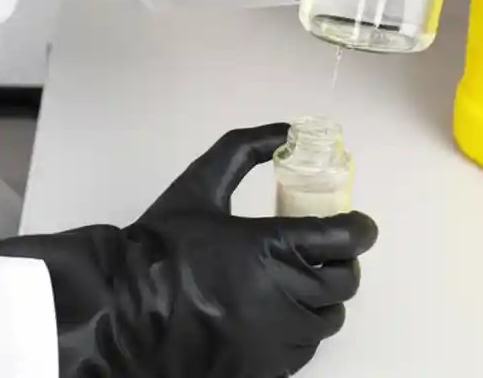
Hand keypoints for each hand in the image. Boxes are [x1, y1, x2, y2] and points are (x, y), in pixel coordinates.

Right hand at [0, 124, 379, 376]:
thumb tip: (286, 129)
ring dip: (321, 298)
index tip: (354, 224)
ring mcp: (277, 337)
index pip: (347, 239)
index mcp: (271, 247)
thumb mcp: (199, 185)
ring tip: (295, 282)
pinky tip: (274, 312)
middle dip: (340, 262)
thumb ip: (243, 150)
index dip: (360, 228)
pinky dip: (300, 329)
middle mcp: (284, 296)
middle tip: (321, 251)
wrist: (123, 310)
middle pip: (345, 281)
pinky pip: (306, 348)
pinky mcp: (267, 366)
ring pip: (329, 318)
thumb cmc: (160, 247)